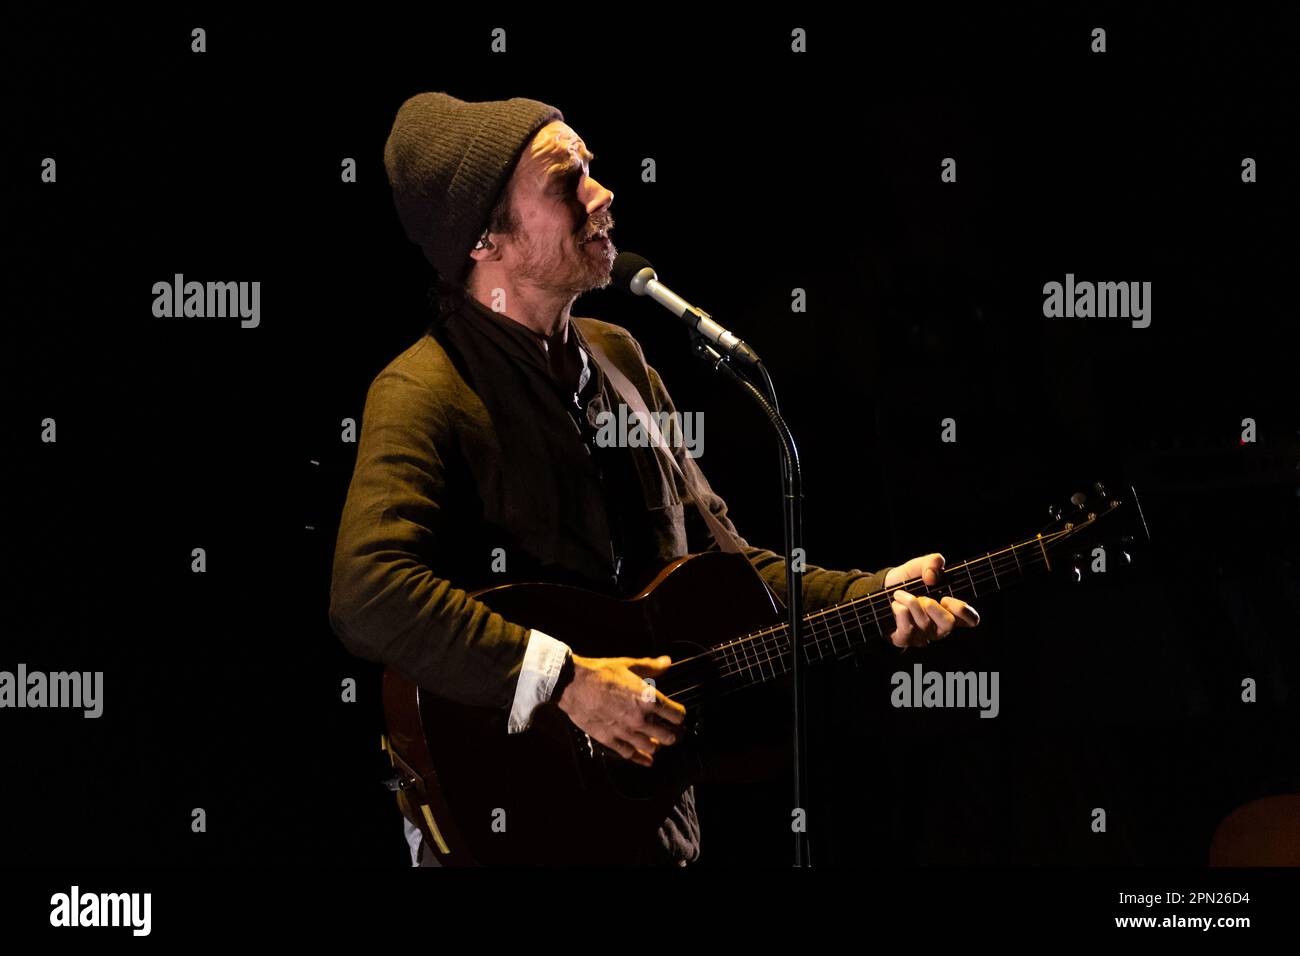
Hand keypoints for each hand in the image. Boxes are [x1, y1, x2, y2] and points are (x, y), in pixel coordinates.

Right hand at [556, 655, 686, 766]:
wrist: (574, 684)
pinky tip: (646, 760)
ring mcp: (626, 731)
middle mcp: (641, 718)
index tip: (678, 715)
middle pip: (669, 736)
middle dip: (673, 734)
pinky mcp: (610, 739)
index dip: (680, 715)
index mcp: (648, 699)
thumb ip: (651, 666)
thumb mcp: (629, 665)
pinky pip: (631, 755)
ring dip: (657, 745)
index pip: (677, 715)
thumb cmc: (600, 673)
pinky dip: (641, 758)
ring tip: (657, 741)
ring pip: (652, 747)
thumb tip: (666, 662)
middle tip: (672, 731)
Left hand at [882, 553, 979, 647]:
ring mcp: (922, 635)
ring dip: (910, 602)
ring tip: (899, 593)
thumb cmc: (905, 581)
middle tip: (923, 597)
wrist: (878, 590)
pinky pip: (907, 628)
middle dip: (934, 607)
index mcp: (948, 610)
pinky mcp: (904, 639)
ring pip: (924, 623)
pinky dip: (899, 610)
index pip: (970, 620)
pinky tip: (895, 603)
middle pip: (948, 624)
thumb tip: (932, 576)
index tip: (947, 598)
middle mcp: (938, 626)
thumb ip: (932, 562)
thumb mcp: (919, 566)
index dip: (965, 612)